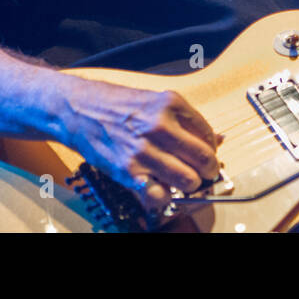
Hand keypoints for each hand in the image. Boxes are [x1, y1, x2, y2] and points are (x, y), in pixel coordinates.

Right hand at [58, 77, 221, 218]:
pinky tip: (163, 188)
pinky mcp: (128, 170)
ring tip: (185, 181)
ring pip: (188, 179)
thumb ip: (187, 121)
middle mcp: (160, 126)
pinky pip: (160, 194)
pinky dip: (166, 196)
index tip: (209, 156)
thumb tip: (219, 139)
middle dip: (208, 170)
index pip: (209, 135)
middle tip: (204, 173)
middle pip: (204, 159)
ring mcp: (144, 150)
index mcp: (172, 104)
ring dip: (191, 185)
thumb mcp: (157, 102)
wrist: (80, 110)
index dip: (213, 149)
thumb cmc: (120, 106)